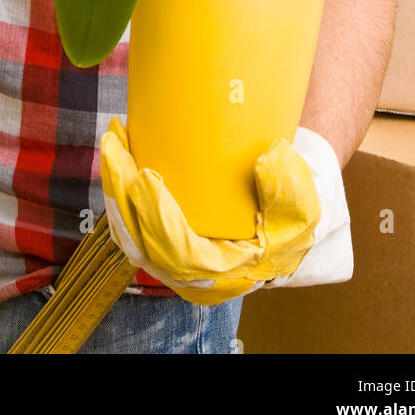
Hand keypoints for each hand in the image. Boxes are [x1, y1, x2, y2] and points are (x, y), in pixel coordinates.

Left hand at [100, 117, 352, 304]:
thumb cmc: (285, 219)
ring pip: (127, 228)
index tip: (146, 177)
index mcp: (220, 272)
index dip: (157, 220)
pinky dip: (117, 185)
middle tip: (117, 148)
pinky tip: (118, 149)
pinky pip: (127, 216)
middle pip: (140, 240)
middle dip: (121, 194)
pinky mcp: (156, 234)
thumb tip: (268, 159)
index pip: (179, 255)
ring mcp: (167, 255)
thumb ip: (290, 190)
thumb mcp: (300, 210)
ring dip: (114, 186)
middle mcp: (187, 271)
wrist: (274, 216)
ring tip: (113, 141)